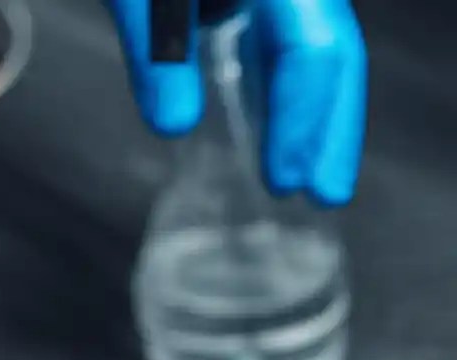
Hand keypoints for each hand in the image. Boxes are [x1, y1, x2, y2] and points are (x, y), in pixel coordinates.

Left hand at [108, 0, 366, 204]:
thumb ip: (155, 51)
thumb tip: (175, 124)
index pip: (309, 47)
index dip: (300, 117)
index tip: (284, 178)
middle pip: (329, 48)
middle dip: (326, 125)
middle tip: (324, 193)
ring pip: (313, 46)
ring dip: (312, 113)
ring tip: (312, 176)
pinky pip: (283, 41)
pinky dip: (284, 89)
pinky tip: (280, 128)